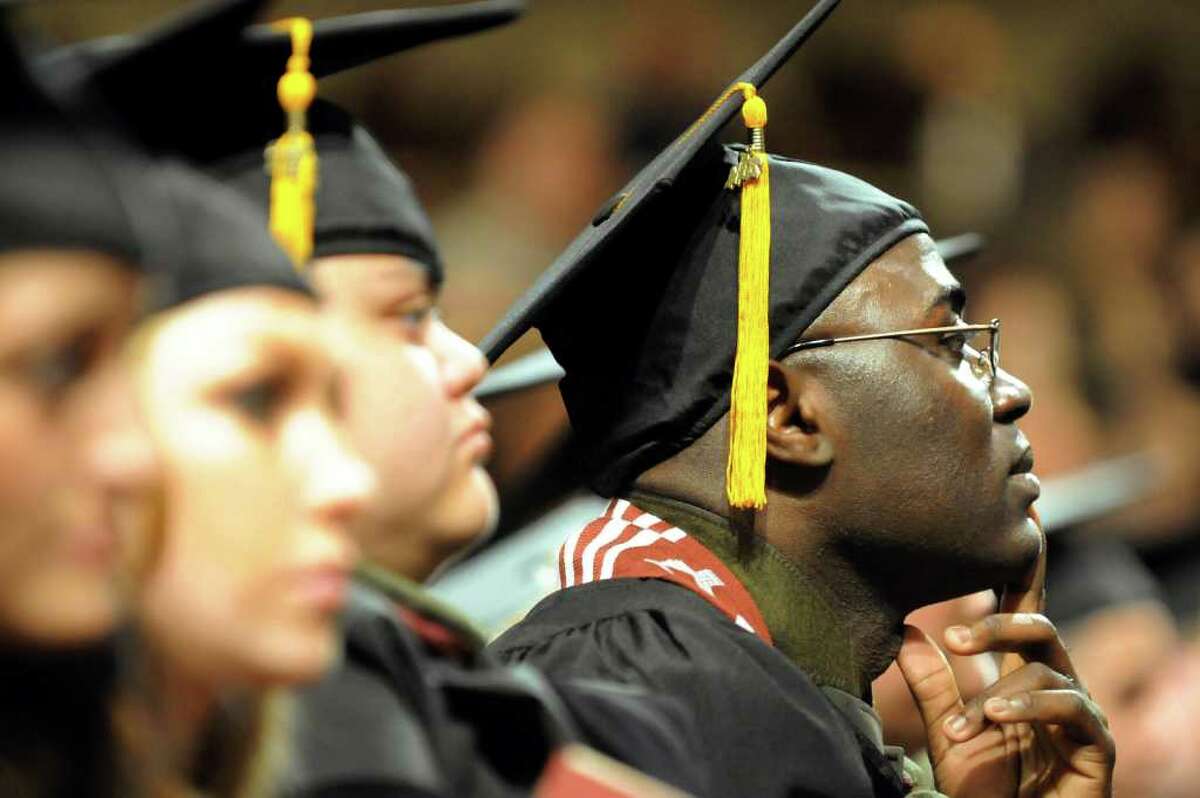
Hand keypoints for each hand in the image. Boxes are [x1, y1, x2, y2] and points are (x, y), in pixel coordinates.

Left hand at [896, 519, 1114, 796]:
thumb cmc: (984, 794)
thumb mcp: (946, 734)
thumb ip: (931, 685)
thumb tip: (904, 630)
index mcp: (1022, 673)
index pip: (1024, 608)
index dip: (1024, 565)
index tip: (1024, 514)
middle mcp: (1055, 684)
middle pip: (1038, 625)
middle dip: (999, 624)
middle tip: (958, 640)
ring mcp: (1080, 714)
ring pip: (1048, 666)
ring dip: (999, 692)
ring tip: (965, 723)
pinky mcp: (1098, 747)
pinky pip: (1071, 707)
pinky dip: (1028, 707)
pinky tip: (996, 718)